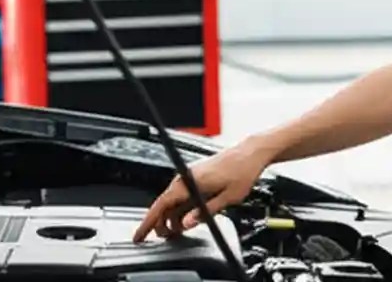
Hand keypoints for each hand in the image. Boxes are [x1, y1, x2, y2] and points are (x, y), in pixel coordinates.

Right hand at [132, 140, 272, 242]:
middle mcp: (186, 177)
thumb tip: (187, 223)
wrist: (250, 153)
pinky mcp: (195, 176)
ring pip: (173, 200)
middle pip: (164, 205)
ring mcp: (190, 175)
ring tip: (180, 230)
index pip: (161, 205)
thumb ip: (205, 212)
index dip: (149, 222)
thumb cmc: (242, 170)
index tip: (140, 235)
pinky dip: (181, 207)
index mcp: (189, 181)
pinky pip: (182, 194)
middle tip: (169, 238)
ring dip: (173, 216)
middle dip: (162, 223)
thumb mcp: (227, 198)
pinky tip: (189, 216)